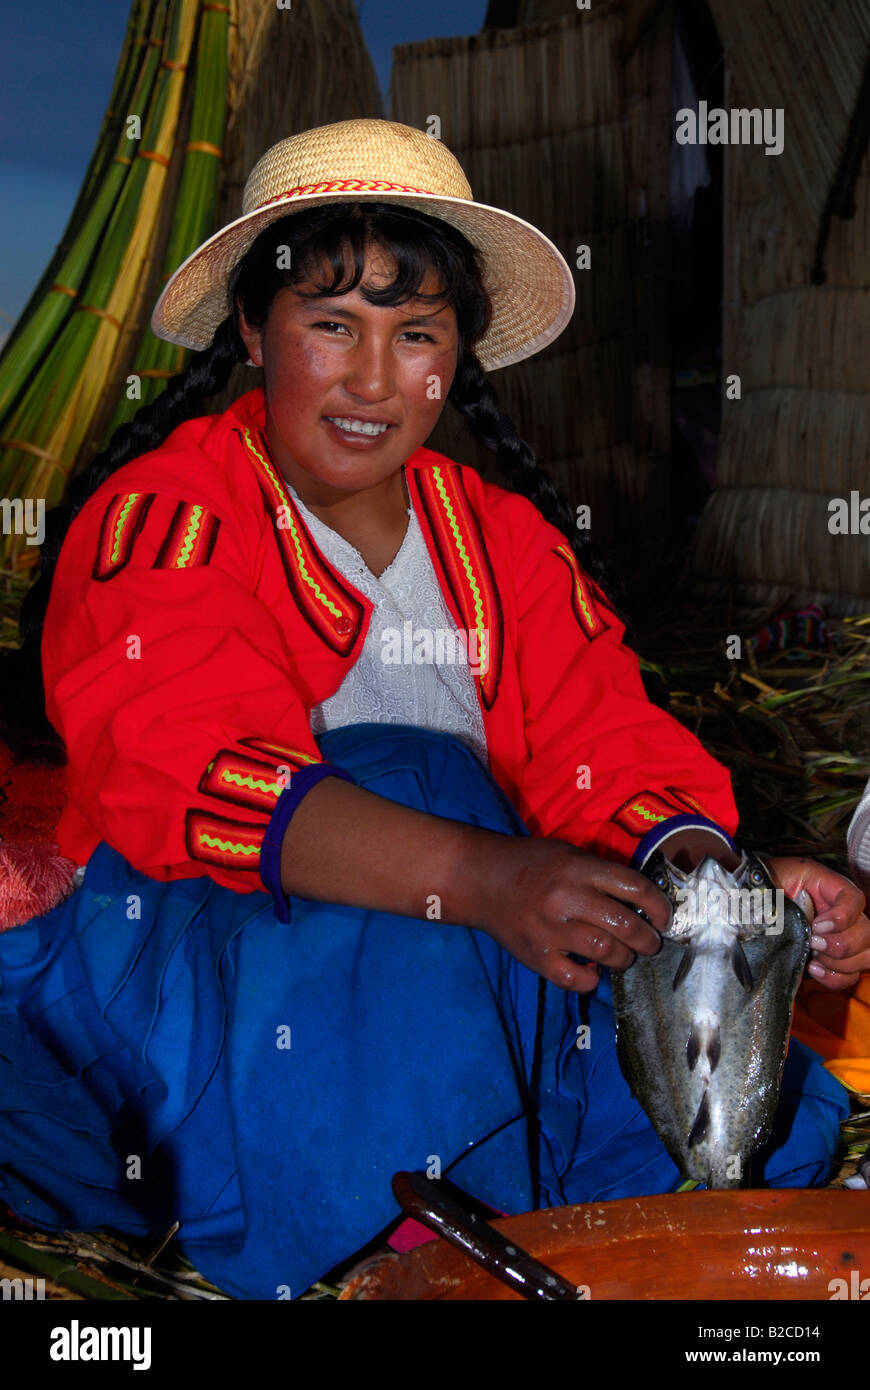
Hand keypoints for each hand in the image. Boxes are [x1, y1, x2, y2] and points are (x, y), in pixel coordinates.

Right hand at [475, 837, 670, 992]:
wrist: (481, 879)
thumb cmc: (531, 864)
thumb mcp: (570, 855)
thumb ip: (602, 875)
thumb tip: (643, 903)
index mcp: (578, 869)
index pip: (634, 888)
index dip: (658, 907)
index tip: (664, 919)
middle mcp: (566, 898)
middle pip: (625, 925)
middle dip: (647, 940)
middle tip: (649, 943)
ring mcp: (550, 930)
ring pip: (607, 953)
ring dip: (624, 959)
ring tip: (623, 956)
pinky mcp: (537, 957)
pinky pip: (576, 979)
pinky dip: (592, 979)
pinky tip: (592, 971)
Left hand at [765, 855, 869, 989]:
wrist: (745, 911)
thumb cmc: (759, 893)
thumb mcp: (773, 881)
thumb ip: (788, 895)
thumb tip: (803, 923)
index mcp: (829, 890)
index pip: (855, 899)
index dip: (843, 916)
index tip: (817, 925)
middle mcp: (841, 915)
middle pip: (866, 933)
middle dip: (840, 944)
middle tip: (813, 943)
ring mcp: (839, 939)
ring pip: (865, 956)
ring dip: (840, 961)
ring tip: (814, 955)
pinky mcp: (830, 962)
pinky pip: (849, 977)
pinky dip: (835, 977)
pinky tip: (814, 968)